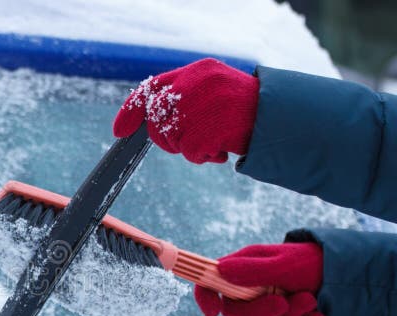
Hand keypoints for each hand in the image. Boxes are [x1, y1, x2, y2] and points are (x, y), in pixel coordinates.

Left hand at [113, 58, 258, 163]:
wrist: (283, 118)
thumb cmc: (245, 110)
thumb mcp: (213, 91)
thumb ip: (184, 96)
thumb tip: (148, 118)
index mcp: (198, 71)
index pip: (152, 87)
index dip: (131, 110)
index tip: (119, 130)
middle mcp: (198, 84)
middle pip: (157, 120)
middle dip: (166, 139)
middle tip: (191, 143)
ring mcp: (204, 106)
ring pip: (172, 139)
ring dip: (189, 149)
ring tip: (214, 142)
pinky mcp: (211, 127)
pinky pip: (190, 152)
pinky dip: (203, 157)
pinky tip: (221, 150)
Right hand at [194, 243, 328, 315]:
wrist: (339, 273)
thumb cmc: (308, 261)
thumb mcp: (283, 263)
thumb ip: (253, 270)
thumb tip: (220, 270)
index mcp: (239, 269)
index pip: (210, 283)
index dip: (205, 298)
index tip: (212, 313)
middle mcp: (245, 289)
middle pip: (235, 313)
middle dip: (263, 312)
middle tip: (287, 301)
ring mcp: (260, 305)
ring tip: (310, 300)